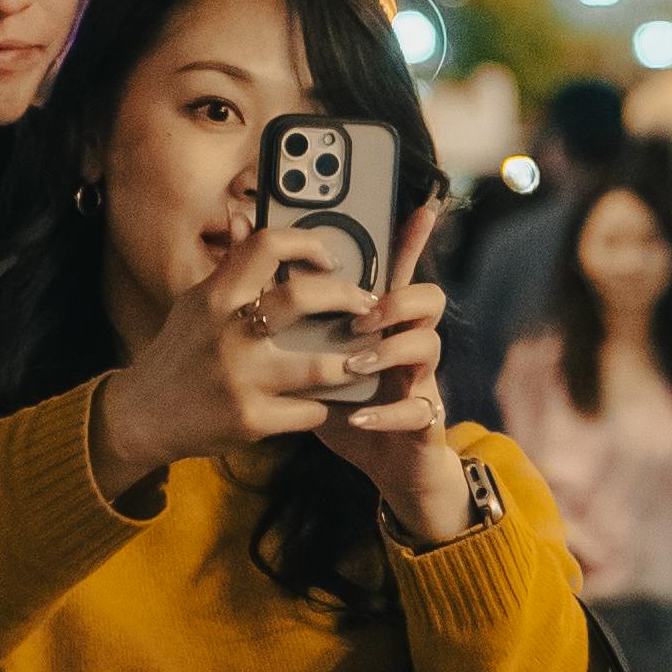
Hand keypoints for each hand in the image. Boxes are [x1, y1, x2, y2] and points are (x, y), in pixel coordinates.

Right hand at [95, 198, 437, 502]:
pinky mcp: (250, 420)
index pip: (266, 245)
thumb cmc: (178, 354)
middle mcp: (228, 332)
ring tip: (363, 359)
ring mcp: (240, 378)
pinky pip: (308, 411)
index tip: (331, 258)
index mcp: (216, 296)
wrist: (142, 415)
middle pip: (303, 298)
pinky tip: (326, 402)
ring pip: (319, 365)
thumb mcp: (195, 303)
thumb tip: (243, 218)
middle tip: (368, 305)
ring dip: (350, 362)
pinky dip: (323, 407)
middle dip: (348, 297)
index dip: (308, 243)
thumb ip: (228, 268)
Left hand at [307, 212, 476, 547]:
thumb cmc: (342, 400)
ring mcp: (419, 380)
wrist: (384, 464)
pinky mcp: (422, 421)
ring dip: (390, 350)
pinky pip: (417, 410)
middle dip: (397, 298)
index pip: (400, 270)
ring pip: (429, 345)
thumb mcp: (311, 353)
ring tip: (355, 362)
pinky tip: (357, 415)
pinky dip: (385, 413)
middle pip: (428, 297)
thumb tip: (242, 233)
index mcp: (381, 321)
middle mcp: (406, 341)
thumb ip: (284, 301)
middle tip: (359, 312)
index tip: (418, 208)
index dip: (412, 239)